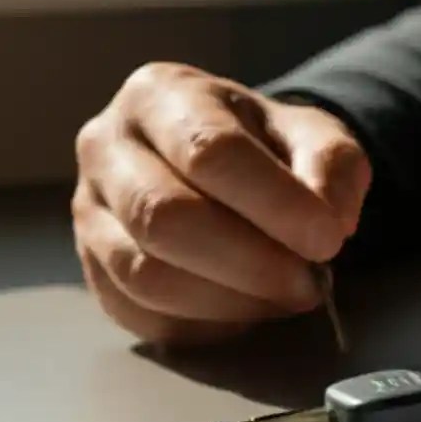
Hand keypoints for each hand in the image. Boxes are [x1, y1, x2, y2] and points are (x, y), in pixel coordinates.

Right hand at [72, 62, 371, 343]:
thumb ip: (331, 166)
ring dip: (230, 301)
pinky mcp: (94, 271)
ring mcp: (89, 213)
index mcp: (160, 95)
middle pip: (163, 217)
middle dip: (249, 262)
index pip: (209, 151)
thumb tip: (328, 222)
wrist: (228, 168)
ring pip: (146, 276)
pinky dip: (206, 326)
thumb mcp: (314, 135)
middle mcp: (106, 147)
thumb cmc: (267, 148)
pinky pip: (143, 316)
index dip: (274, 203)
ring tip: (284, 296)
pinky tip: (248, 310)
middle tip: (307, 283)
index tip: (327, 240)